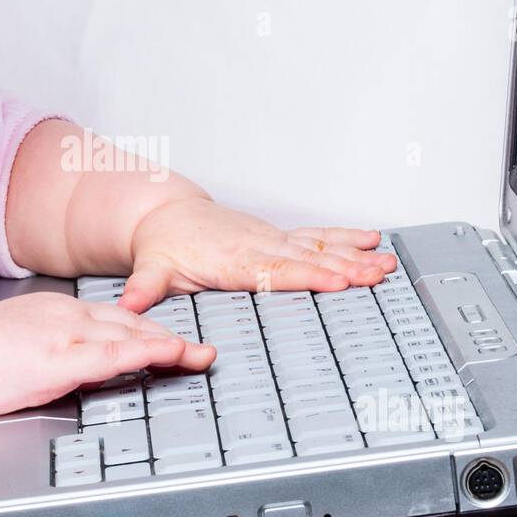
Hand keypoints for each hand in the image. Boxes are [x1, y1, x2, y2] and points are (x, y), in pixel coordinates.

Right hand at [0, 292, 215, 418]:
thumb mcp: (20, 344)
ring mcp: (68, 335)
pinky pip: (115, 355)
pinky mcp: (62, 358)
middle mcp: (68, 317)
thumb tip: (72, 368)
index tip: (172, 340)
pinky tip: (170, 355)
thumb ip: (52, 351)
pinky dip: (148, 354)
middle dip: (170, 338)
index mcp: (57, 313)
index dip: (148, 330)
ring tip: (199, 356)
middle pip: (132, 325)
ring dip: (171, 346)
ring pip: (132, 336)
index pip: (114, 319)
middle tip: (201, 350)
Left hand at [115, 197, 395, 312]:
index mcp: (232, 259)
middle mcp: (258, 245)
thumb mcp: (149, 268)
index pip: (274, 270)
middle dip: (344, 267)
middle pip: (306, 259)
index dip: (305, 276)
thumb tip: (130, 302)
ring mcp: (271, 239)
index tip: (335, 281)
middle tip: (376, 275)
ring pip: (319, 247)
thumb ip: (144, 288)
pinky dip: (345, 239)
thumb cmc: (162, 245)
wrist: (165, 215)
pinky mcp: (278, 237)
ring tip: (386, 263)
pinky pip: (317, 238)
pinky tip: (373, 241)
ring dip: (355, 255)